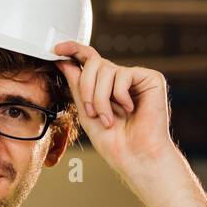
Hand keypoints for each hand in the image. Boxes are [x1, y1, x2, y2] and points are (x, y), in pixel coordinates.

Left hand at [53, 41, 176, 172]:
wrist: (136, 157)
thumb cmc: (115, 143)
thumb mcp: (87, 113)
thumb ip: (78, 87)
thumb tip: (65, 62)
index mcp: (105, 86)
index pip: (88, 60)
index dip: (73, 50)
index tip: (56, 49)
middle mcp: (120, 79)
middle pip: (93, 63)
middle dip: (86, 88)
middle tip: (91, 113)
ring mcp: (135, 78)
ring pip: (106, 70)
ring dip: (100, 98)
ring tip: (108, 119)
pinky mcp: (150, 78)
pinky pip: (123, 75)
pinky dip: (119, 96)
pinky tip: (130, 110)